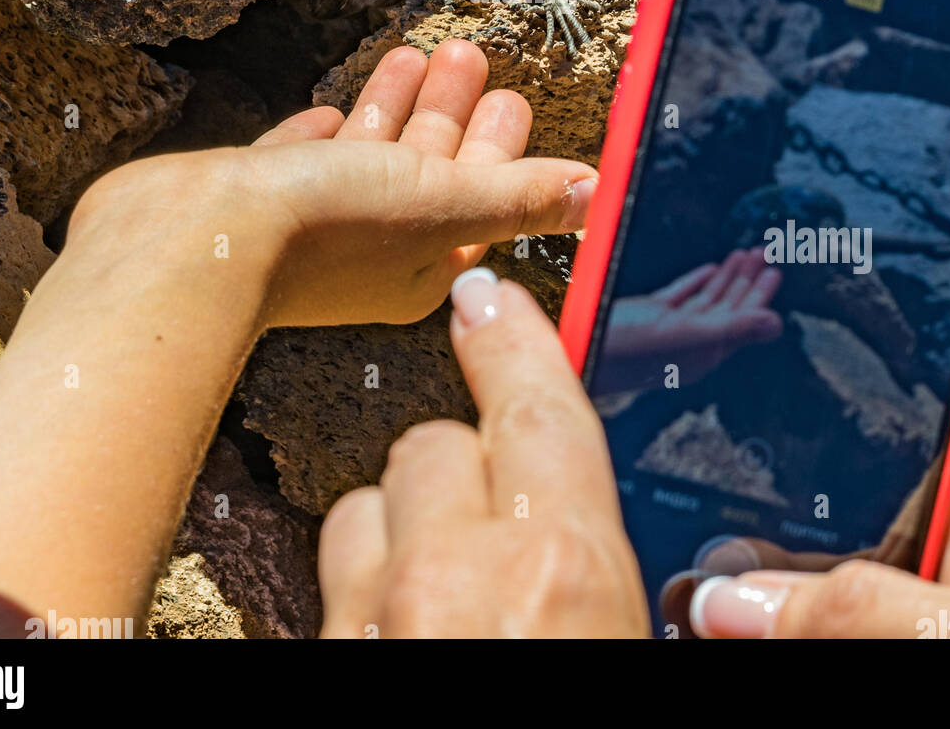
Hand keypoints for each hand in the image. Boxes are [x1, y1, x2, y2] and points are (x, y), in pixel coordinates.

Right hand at [67, 39, 597, 326]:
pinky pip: (303, 162)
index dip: (498, 147)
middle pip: (425, 168)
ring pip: (366, 157)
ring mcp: (307, 225)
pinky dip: (325, 135)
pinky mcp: (254, 201)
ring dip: (394, 108)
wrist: (189, 240)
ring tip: (416, 51)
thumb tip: (595, 192)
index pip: (476, 196)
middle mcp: (368, 247)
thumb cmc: (328, 225)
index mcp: (420, 258)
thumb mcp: (442, 202)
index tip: (510, 94)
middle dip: (448, 112)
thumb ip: (515, 194)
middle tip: (467, 51)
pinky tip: (331, 107)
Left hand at [317, 269, 649, 637]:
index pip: (534, 407)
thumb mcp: (630, 635)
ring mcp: (373, 614)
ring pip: (369, 505)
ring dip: (403, 526)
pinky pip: (330, 579)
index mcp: (562, 570)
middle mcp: (455, 576)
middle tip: (498, 527)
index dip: (514, 341)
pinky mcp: (319, 648)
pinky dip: (363, 589)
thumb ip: (606, 569)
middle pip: (436, 447)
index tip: (493, 302)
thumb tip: (601, 530)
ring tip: (446, 590)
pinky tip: (395, 625)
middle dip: (463, 466)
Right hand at [595, 248, 781, 394]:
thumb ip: (730, 328)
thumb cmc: (626, 349)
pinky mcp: (649, 316)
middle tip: (764, 253)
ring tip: (745, 253)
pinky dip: (697, 280)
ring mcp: (669, 327)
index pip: (741, 319)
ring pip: (707, 300)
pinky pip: (682, 296)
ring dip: (727, 277)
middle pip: (728, 307)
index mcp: (704, 350)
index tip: (775, 271)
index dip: (759, 295)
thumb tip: (777, 323)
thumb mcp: (682, 335)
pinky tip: (711, 269)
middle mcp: (691, 340)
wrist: (577, 350)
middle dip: (747, 280)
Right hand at [689, 323, 949, 637]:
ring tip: (706, 545)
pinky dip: (799, 620)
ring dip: (786, 556)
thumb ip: (873, 615)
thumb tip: (736, 595)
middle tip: (709, 448)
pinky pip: (857, 621)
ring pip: (863, 554)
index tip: (808, 297)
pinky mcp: (942, 655)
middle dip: (807, 463)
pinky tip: (736, 614)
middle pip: (892, 464)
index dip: (900, 322)